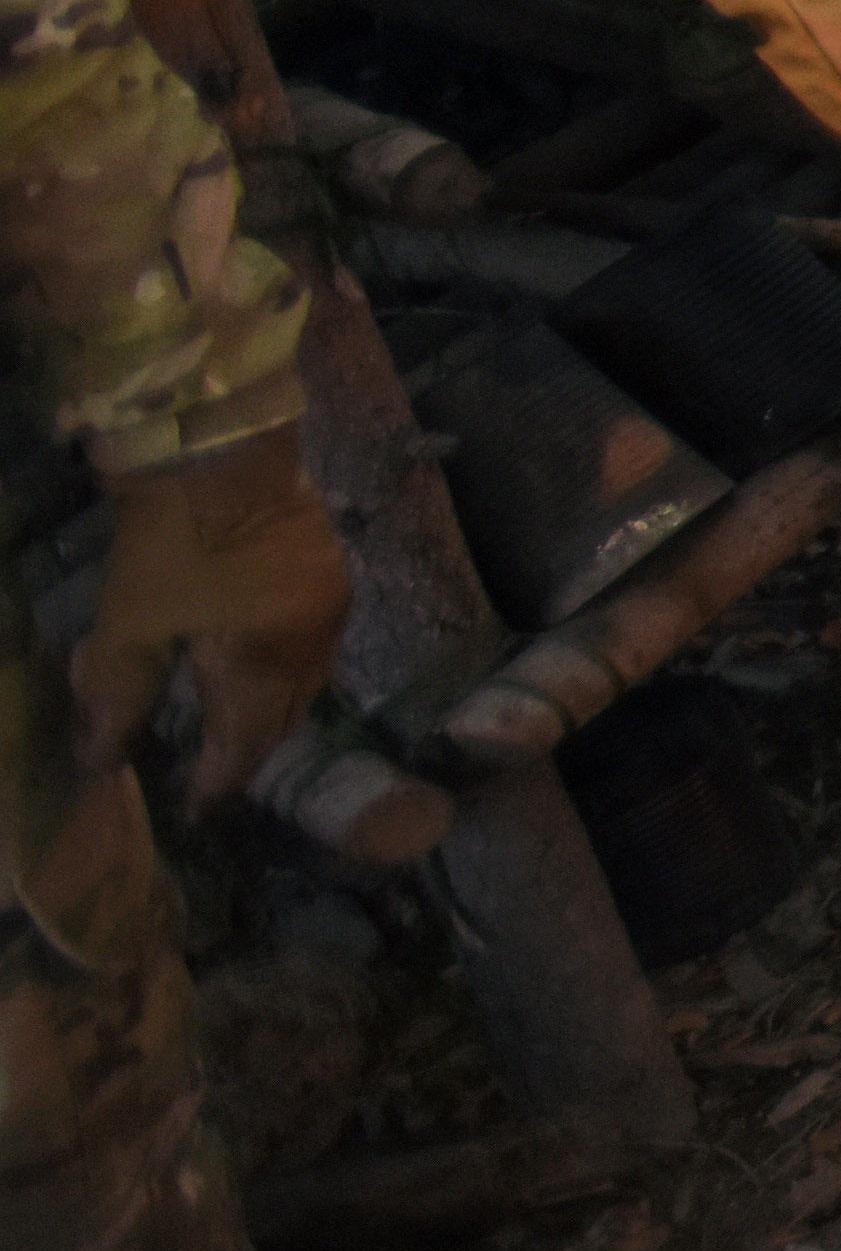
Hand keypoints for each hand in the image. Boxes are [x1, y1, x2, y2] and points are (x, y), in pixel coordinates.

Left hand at [76, 426, 342, 793]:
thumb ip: (115, 698)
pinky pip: (315, 642)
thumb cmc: (170, 541)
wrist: (221, 445)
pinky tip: (257, 657)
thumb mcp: (128, 624)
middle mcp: (310, 646)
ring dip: (272, 706)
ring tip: (235, 719)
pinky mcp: (331, 573)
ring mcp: (329, 607)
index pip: (245, 746)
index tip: (194, 805)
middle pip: (286, 718)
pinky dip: (285, 664)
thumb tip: (100, 758)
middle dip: (251, 747)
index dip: (218, 780)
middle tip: (216, 768)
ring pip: (308, 680)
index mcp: (261, 666)